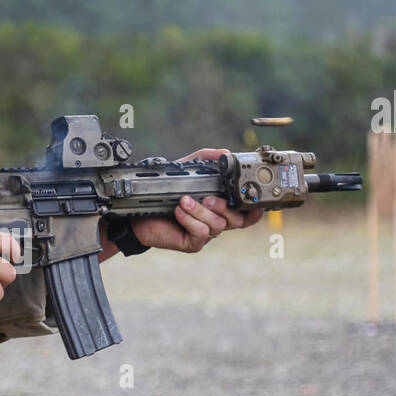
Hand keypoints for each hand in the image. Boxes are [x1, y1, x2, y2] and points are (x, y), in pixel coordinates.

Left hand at [128, 148, 263, 253]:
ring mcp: (205, 234)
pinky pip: (201, 233)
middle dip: (225, 207)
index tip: (254, 202)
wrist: (140, 211)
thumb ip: (205, 159)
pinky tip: (179, 212)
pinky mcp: (192, 243)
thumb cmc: (165, 193)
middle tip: (208, 198)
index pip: (246, 212)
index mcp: (220, 206)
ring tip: (184, 201)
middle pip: (237, 220)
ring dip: (201, 211)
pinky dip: (191, 220)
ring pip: (217, 225)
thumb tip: (225, 152)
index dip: (254, 209)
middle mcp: (216, 220)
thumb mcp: (187, 170)